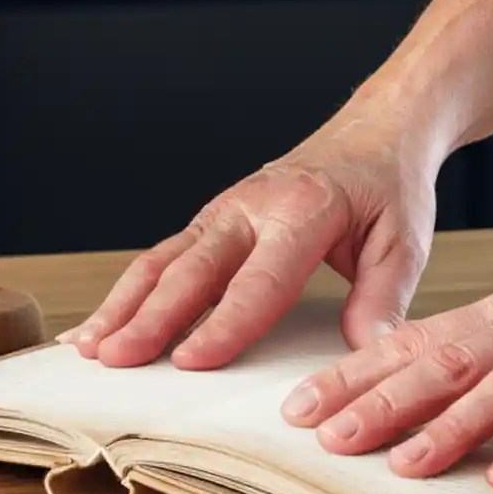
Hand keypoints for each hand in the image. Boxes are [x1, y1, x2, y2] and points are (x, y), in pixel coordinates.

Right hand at [58, 100, 440, 369]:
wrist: (374, 132)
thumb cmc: (387, 188)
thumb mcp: (404, 241)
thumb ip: (383, 299)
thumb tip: (368, 353)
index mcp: (303, 210)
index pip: (258, 278)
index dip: (223, 323)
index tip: (191, 362)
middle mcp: (251, 207)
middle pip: (192, 269)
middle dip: (149, 317)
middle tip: (115, 359)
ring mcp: (223, 212)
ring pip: (162, 261)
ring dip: (122, 305)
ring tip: (88, 348)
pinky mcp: (210, 222)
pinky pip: (163, 258)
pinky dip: (128, 293)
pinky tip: (100, 324)